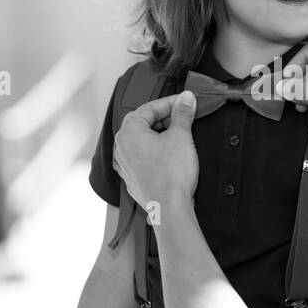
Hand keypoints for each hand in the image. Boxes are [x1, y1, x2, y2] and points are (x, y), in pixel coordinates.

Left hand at [113, 91, 198, 209]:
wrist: (169, 207)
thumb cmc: (171, 175)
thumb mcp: (181, 136)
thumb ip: (182, 113)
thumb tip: (185, 99)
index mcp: (128, 133)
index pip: (148, 108)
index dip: (169, 103)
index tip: (184, 102)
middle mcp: (121, 148)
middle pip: (142, 123)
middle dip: (163, 118)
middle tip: (182, 116)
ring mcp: (125, 166)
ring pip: (141, 142)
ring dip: (159, 135)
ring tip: (178, 135)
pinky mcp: (133, 180)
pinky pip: (142, 158)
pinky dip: (155, 152)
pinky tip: (170, 155)